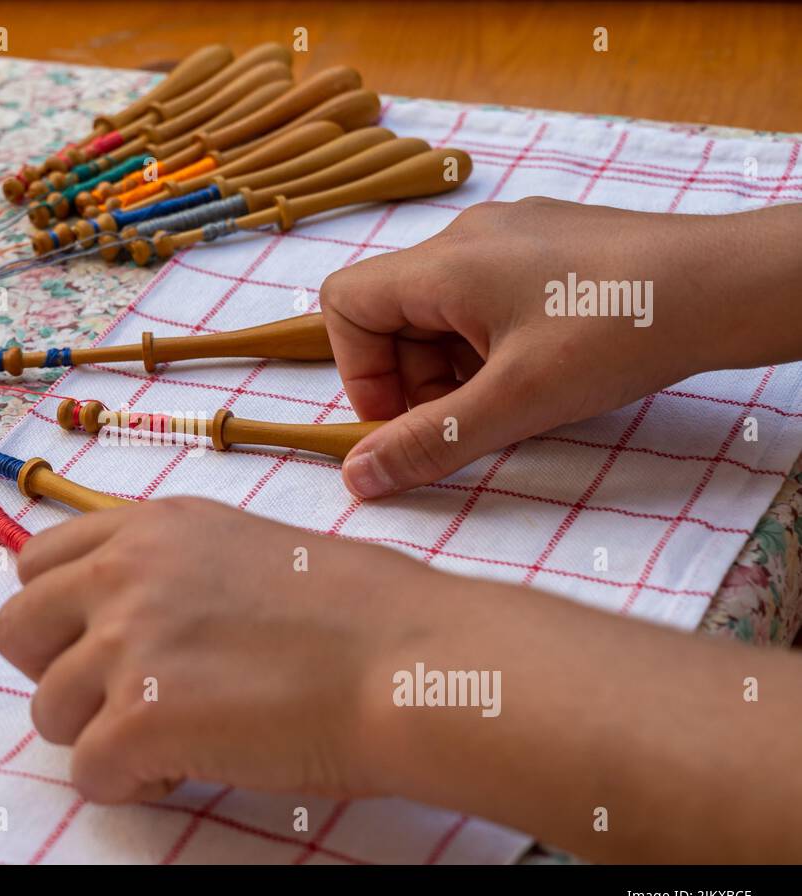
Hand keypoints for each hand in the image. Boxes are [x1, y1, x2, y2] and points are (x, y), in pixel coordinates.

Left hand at [0, 497, 433, 803]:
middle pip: (15, 628)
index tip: (102, 645)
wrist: (411, 660)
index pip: (39, 560)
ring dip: (100, 734)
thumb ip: (175, 572)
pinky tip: (191, 768)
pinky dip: (130, 783)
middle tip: (124, 698)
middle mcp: (124, 572)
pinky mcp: (137, 717)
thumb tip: (139, 621)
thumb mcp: (248, 550)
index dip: (62, 613)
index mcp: (152, 527)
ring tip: (176, 738)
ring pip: (45, 710)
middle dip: (59, 672)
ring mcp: (125, 643)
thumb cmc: (362, 613)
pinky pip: (86, 772)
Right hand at [320, 198, 801, 497]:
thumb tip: (358, 478)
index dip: (359, 370)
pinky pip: (488, 296)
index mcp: (444, 263)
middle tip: (463, 422)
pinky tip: (542, 369)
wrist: (728, 284)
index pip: (347, 304)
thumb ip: (429, 442)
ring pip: (444, 309)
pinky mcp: (551, 245)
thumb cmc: (617, 332)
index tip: (403, 418)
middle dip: (412, 378)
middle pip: (395, 312)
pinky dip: (491, 343)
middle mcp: (468, 237)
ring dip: (453, 366)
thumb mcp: (515, 403)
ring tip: (509, 401)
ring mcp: (512, 236)